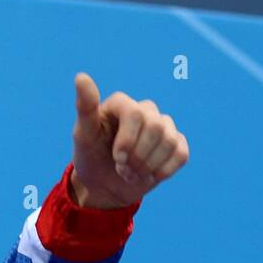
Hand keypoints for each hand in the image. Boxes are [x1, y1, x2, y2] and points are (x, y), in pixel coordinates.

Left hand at [69, 72, 188, 208]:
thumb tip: (81, 76)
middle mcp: (144, 110)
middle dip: (138, 156)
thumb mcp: (83, 136)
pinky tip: (148, 176)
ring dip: (148, 166)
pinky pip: (181, 154)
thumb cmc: (91, 158)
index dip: (128, 141)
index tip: (117, 158)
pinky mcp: (175, 144)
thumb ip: (85, 108)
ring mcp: (162, 126)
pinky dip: (163, 171)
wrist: (103, 186)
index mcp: (121, 104)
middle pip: (156, 128)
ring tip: (131, 174)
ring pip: (170, 141)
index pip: (136, 114)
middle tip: (122, 169)